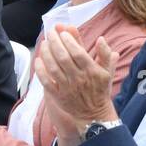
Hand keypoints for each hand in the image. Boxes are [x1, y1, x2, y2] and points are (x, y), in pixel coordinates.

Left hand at [33, 24, 118, 138]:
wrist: (94, 114)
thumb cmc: (100, 89)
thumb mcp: (107, 71)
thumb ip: (105, 54)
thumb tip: (100, 39)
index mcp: (92, 71)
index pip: (78, 53)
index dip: (69, 41)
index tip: (62, 32)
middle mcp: (79, 79)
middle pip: (64, 58)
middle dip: (55, 43)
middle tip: (50, 33)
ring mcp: (67, 88)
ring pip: (54, 68)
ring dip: (47, 54)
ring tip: (44, 43)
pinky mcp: (58, 96)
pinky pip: (47, 82)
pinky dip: (41, 71)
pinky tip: (38, 60)